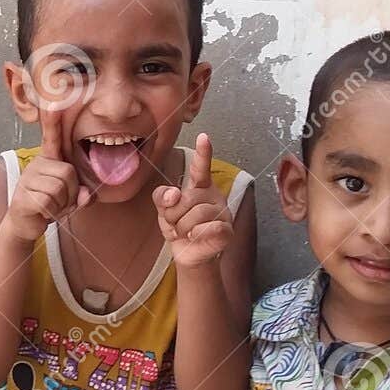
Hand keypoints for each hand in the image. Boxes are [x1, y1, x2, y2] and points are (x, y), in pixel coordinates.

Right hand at [2, 106, 89, 243]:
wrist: (23, 225)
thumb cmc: (48, 206)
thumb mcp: (70, 199)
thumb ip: (83, 195)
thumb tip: (86, 196)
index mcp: (48, 161)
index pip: (51, 138)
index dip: (52, 122)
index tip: (52, 103)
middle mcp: (35, 165)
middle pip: (68, 173)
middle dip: (70, 193)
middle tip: (59, 201)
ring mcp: (27, 179)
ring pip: (60, 188)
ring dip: (61, 204)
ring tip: (51, 207)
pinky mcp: (23, 196)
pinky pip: (49, 201)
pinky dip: (51, 212)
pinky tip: (42, 213)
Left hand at [153, 132, 233, 267]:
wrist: (188, 253)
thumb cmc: (178, 227)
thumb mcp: (163, 210)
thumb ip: (162, 196)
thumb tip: (173, 194)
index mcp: (199, 187)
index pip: (201, 168)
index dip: (203, 153)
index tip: (203, 136)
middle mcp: (213, 196)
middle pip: (187, 198)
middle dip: (173, 214)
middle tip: (175, 224)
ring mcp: (223, 212)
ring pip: (196, 214)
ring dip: (182, 227)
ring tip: (184, 232)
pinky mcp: (227, 230)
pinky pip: (208, 228)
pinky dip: (196, 234)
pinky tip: (195, 236)